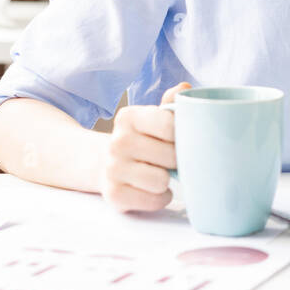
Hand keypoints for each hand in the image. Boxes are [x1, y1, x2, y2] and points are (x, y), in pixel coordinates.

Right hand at [97, 82, 187, 211]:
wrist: (105, 163)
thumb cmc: (140, 139)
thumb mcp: (151, 117)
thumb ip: (170, 103)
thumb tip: (185, 88)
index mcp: (129, 117)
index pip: (170, 125)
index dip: (183, 135)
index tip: (181, 138)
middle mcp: (118, 142)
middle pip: (171, 156)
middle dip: (177, 160)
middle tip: (170, 159)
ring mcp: (113, 169)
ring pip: (162, 181)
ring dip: (167, 181)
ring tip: (161, 173)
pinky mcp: (114, 194)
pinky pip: (153, 201)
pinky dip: (159, 198)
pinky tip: (153, 189)